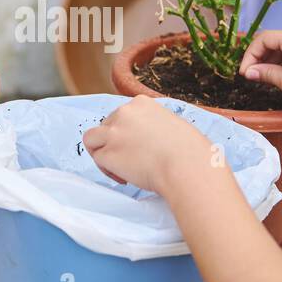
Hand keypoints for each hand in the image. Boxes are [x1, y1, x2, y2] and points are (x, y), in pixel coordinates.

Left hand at [82, 95, 218, 193]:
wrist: (186, 166)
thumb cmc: (189, 151)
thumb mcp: (173, 124)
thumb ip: (154, 126)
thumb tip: (148, 139)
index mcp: (141, 103)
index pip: (122, 115)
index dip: (127, 132)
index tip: (137, 146)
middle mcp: (123, 113)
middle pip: (106, 126)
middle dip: (115, 143)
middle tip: (130, 160)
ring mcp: (113, 132)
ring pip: (92, 139)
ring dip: (102, 152)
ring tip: (119, 168)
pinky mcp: (107, 153)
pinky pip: (98, 160)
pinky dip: (107, 170)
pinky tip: (124, 178)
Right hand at [239, 30, 281, 117]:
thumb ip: (266, 73)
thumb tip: (249, 72)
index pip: (264, 38)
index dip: (250, 54)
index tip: (244, 73)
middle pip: (273, 40)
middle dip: (259, 57)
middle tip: (250, 75)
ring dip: (269, 60)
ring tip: (262, 78)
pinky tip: (277, 76)